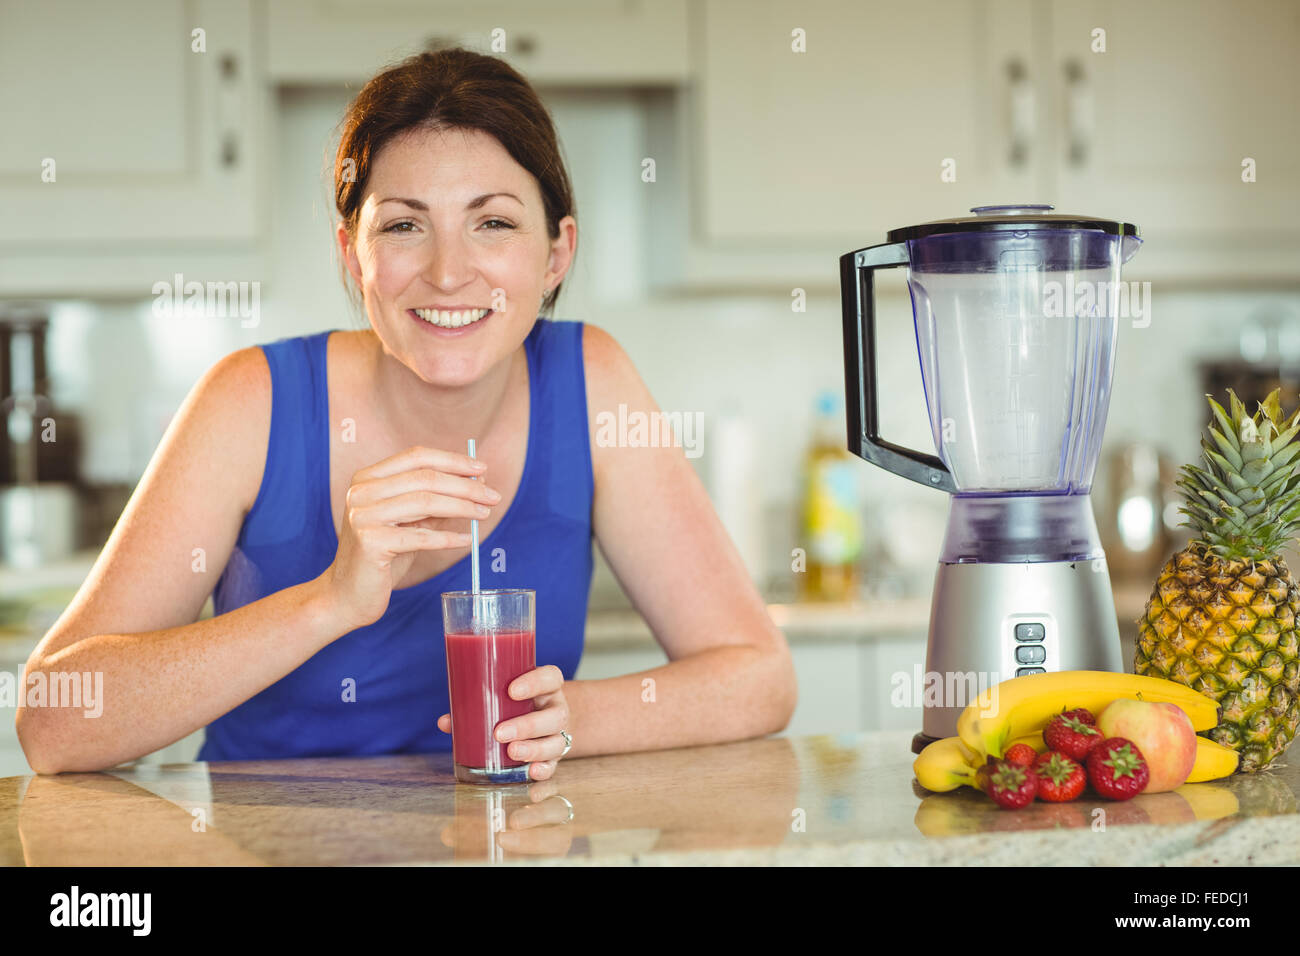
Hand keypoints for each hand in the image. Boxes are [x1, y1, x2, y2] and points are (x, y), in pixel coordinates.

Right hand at [316, 445, 500, 630]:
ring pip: (425, 502)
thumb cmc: (382, 555)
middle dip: (466, 485)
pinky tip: (467, 540)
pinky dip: (448, 538)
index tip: (482, 468)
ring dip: (462, 507)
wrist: (347, 594)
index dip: (452, 460)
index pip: (416, 456)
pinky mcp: (370, 542)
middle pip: (425, 478)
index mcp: (367, 478)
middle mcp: (361, 491)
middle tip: (493, 496)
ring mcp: (363, 516)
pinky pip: (420, 537)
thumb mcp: (409, 521)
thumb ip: (435, 500)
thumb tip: (476, 482)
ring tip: (485, 514)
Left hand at [438, 664, 569, 780]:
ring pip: (556, 742)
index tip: (511, 690)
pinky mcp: (555, 755)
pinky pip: (555, 764)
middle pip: (554, 716)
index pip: (550, 678)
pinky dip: (544, 769)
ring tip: (512, 752)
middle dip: (527, 726)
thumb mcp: (503, 697)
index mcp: (547, 687)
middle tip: (500, 733)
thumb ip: (476, 705)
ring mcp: (559, 733)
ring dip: (534, 749)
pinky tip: (532, 772)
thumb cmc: (516, 704)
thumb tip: (445, 722)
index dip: (534, 683)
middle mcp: (557, 709)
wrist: (543, 718)